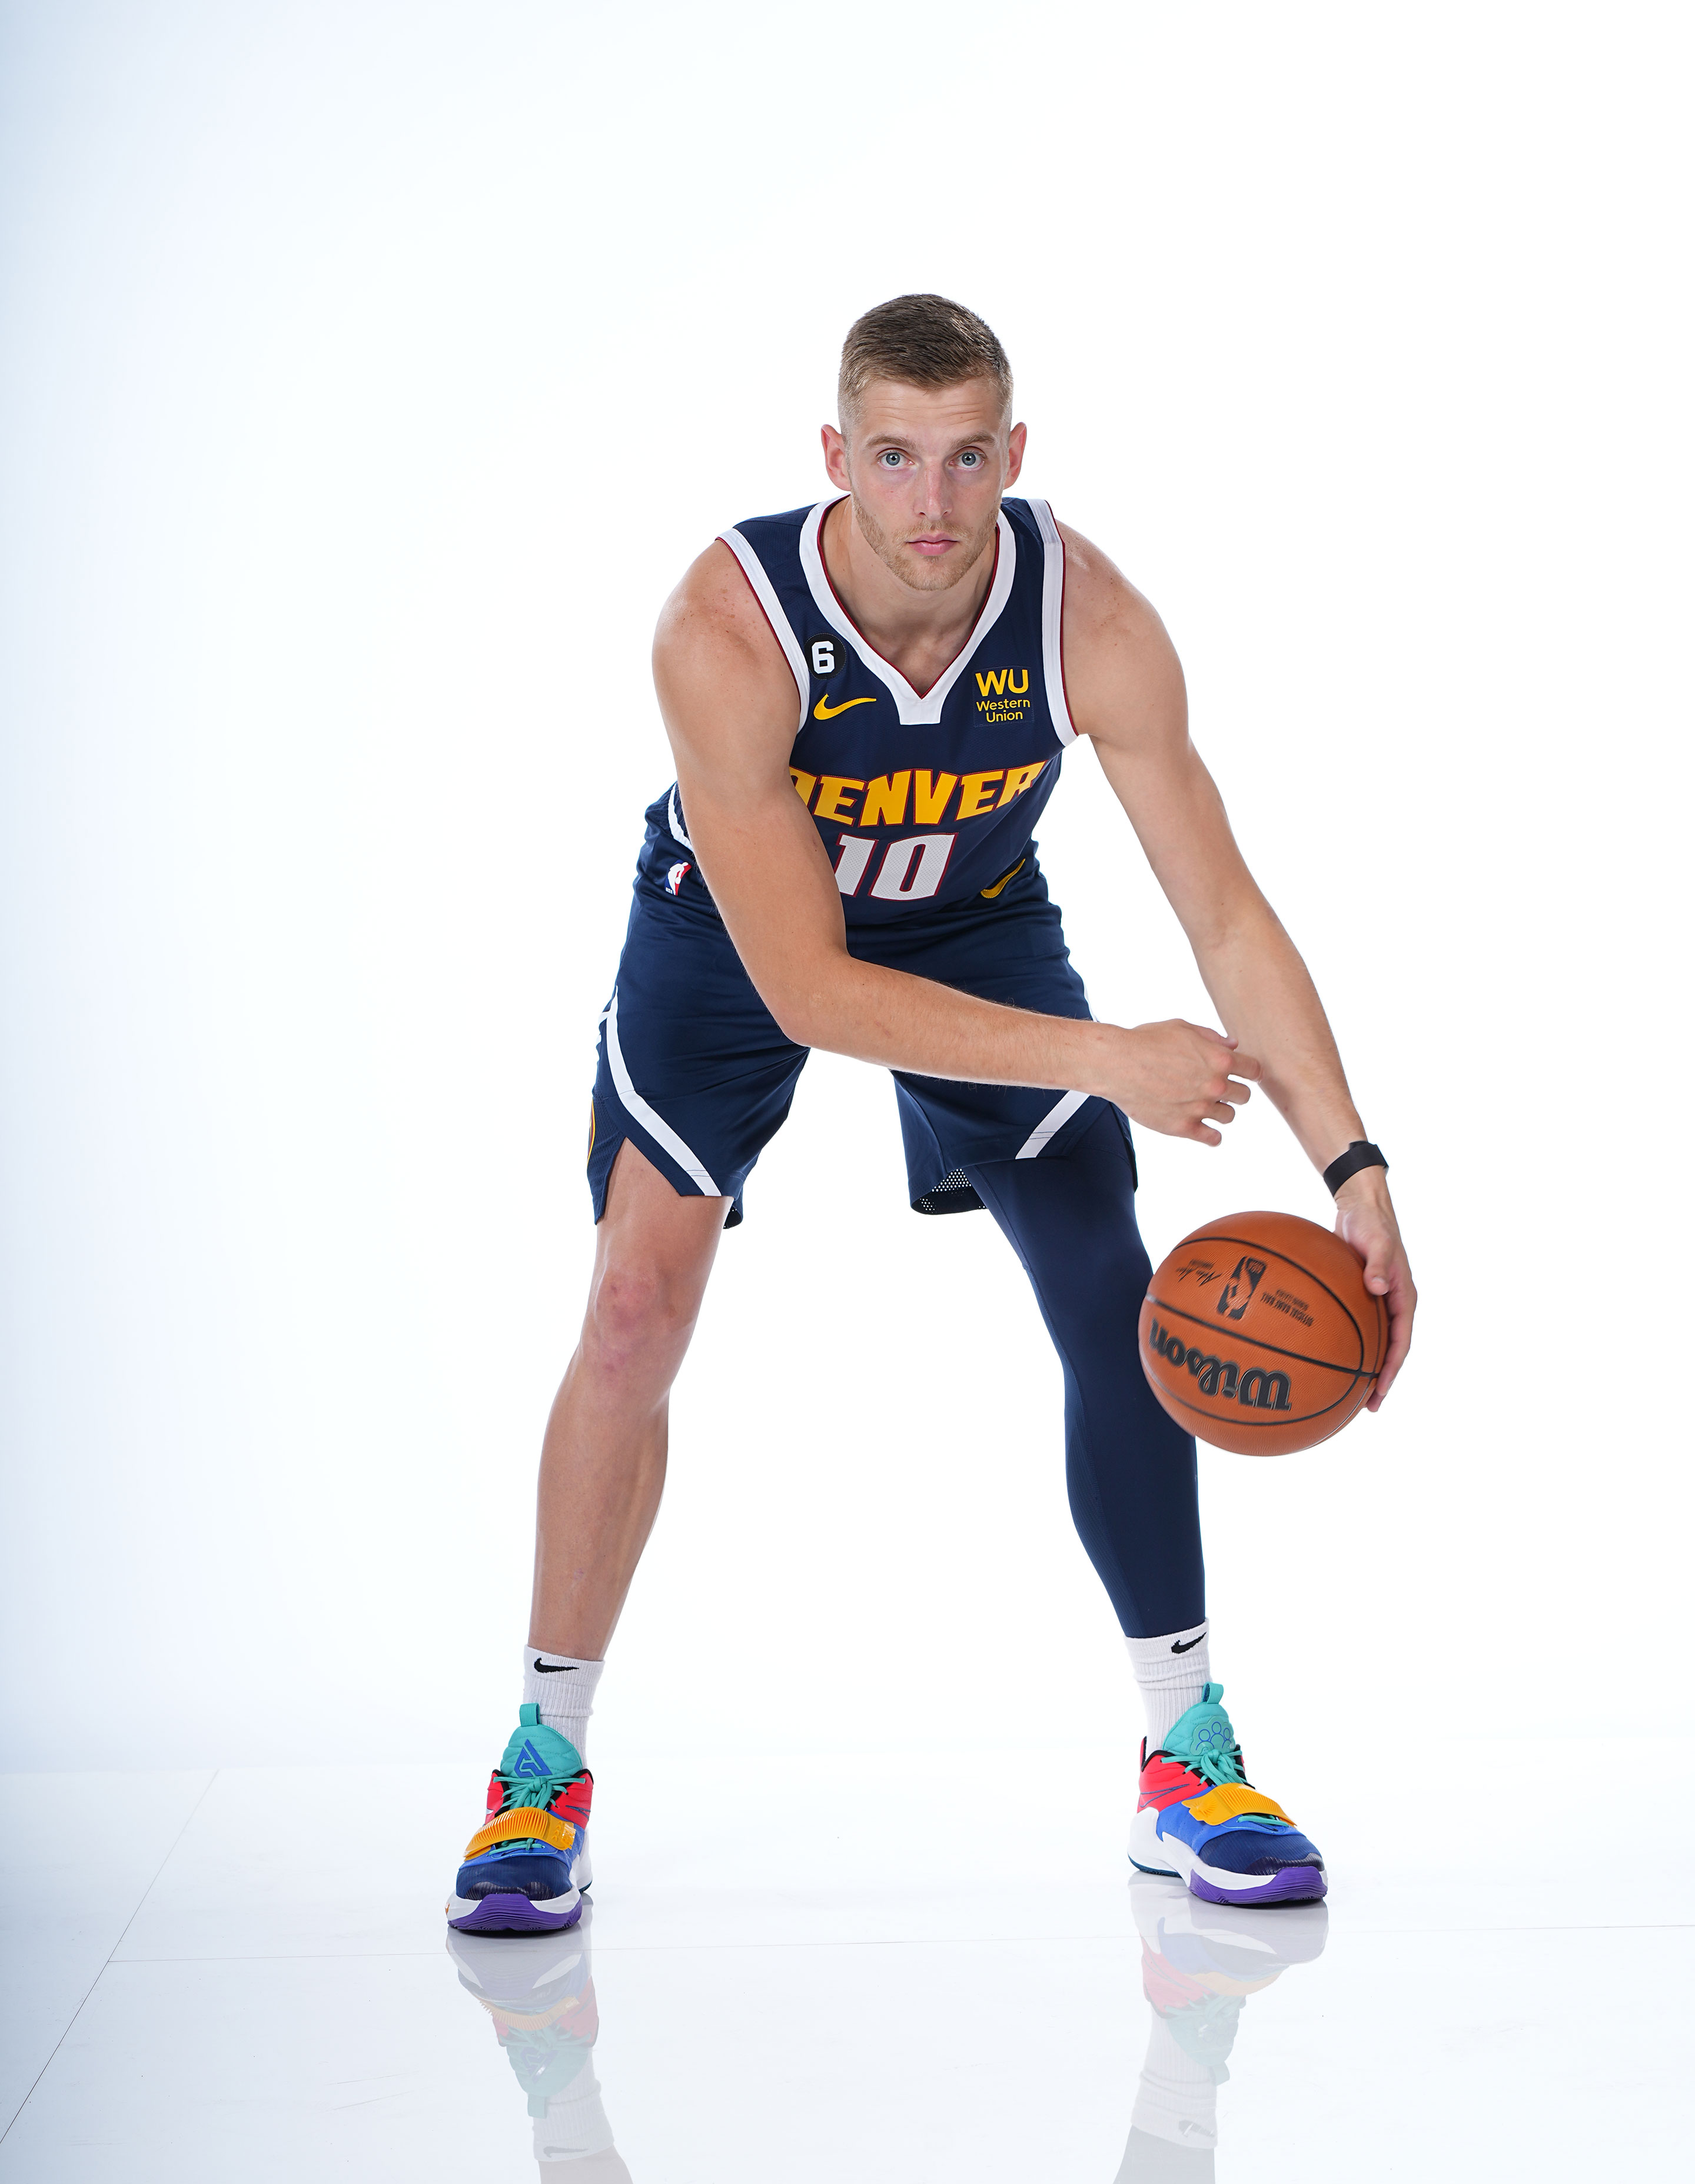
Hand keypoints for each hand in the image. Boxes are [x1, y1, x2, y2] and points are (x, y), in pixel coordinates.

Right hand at [1106, 1019, 1259, 1143]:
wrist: (1116, 1064)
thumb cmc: (1146, 1041)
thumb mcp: (1182, 1028)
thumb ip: (1212, 1037)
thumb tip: (1233, 1045)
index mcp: (1220, 1060)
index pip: (1255, 1071)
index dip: (1250, 1072)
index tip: (1245, 1075)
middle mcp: (1215, 1086)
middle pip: (1245, 1096)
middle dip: (1234, 1091)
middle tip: (1217, 1088)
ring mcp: (1200, 1108)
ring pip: (1229, 1117)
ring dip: (1220, 1111)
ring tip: (1204, 1104)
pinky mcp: (1183, 1127)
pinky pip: (1213, 1139)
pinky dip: (1212, 1135)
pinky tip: (1205, 1128)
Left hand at [1332, 1170, 1415, 1407]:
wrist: (1361, 1205)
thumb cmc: (1371, 1223)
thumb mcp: (1377, 1241)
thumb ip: (1377, 1264)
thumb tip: (1376, 1287)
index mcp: (1404, 1297)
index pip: (1402, 1342)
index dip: (1392, 1370)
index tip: (1380, 1392)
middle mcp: (1393, 1303)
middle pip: (1389, 1350)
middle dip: (1380, 1379)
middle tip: (1366, 1406)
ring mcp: (1378, 1300)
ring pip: (1373, 1342)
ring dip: (1364, 1366)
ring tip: (1347, 1392)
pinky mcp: (1361, 1295)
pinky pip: (1356, 1326)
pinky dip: (1346, 1343)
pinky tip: (1324, 1355)